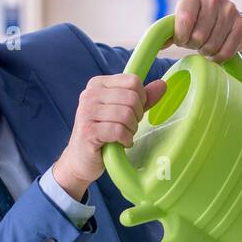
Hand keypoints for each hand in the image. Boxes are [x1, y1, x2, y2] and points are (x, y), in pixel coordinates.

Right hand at [53, 71, 166, 199]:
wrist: (80, 160)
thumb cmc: (102, 134)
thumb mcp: (122, 112)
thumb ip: (141, 99)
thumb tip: (162, 85)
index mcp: (97, 84)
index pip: (132, 81)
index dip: (141, 98)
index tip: (134, 112)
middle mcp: (89, 95)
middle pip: (132, 98)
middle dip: (137, 116)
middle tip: (129, 127)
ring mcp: (86, 112)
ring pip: (126, 114)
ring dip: (131, 130)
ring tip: (123, 136)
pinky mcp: (88, 131)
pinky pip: (119, 131)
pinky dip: (125, 139)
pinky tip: (120, 143)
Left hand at [165, 0, 241, 60]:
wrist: (224, 22)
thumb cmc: (195, 23)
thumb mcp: (179, 23)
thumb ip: (166, 32)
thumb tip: (156, 43)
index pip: (184, 20)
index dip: (181, 37)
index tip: (182, 40)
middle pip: (198, 35)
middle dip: (193, 45)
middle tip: (195, 44)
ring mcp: (230, 8)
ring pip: (212, 44)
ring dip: (206, 51)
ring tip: (205, 46)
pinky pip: (227, 50)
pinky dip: (218, 57)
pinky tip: (215, 53)